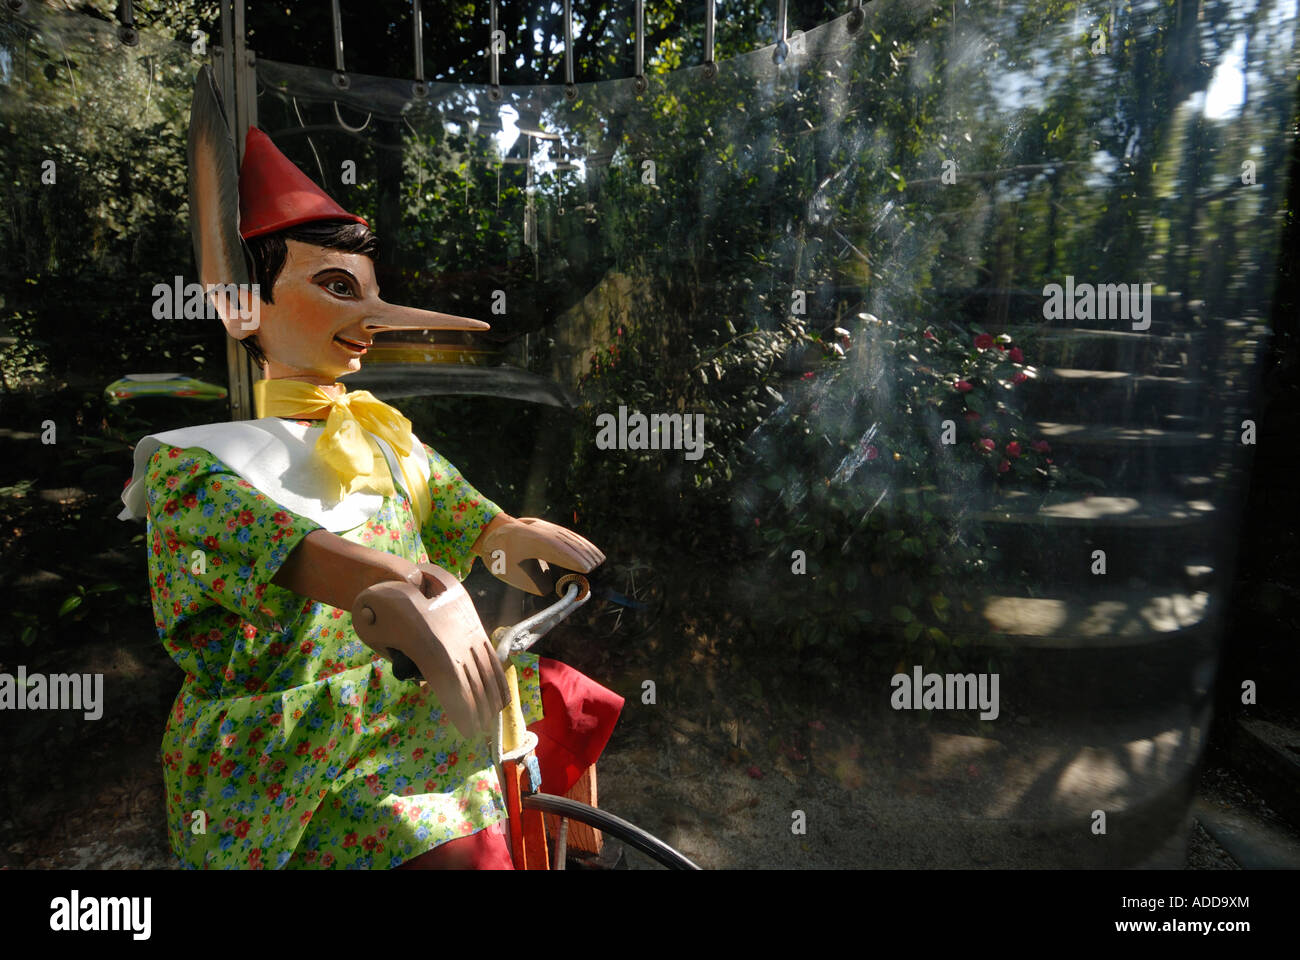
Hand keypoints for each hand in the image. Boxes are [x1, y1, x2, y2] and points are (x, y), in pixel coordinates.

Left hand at [351, 565, 508, 739]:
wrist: (395, 574)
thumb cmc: (376, 607)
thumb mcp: (372, 632)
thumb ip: (393, 655)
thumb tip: (418, 678)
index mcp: (428, 641)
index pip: (451, 683)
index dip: (462, 709)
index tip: (467, 730)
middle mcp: (453, 636)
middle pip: (471, 678)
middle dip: (477, 708)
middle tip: (478, 732)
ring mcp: (466, 628)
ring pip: (484, 666)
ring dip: (489, 695)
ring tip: (490, 719)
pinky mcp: (472, 624)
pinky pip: (488, 653)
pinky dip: (496, 675)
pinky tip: (500, 694)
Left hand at [476, 516, 605, 595]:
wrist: (488, 531)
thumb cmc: (498, 556)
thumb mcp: (509, 573)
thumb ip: (530, 583)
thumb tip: (549, 588)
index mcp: (530, 542)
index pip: (557, 551)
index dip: (573, 560)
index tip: (587, 569)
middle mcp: (539, 532)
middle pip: (566, 542)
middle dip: (583, 554)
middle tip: (597, 565)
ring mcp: (542, 527)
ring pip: (568, 537)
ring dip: (584, 547)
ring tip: (598, 558)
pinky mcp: (545, 527)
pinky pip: (565, 534)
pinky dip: (578, 541)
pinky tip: (587, 548)